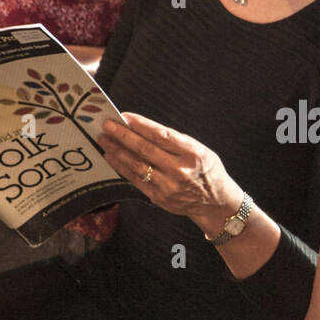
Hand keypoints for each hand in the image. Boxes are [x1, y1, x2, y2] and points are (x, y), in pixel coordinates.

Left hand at [99, 112, 240, 230]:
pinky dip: (121, 167)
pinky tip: (111, 157)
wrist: (214, 202)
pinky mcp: (158, 197)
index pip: (162, 136)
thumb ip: (173, 140)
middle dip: (123, 136)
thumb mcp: (199, 149)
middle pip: (145, 149)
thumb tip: (143, 128)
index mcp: (192, 153)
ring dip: (117, 150)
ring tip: (104, 139)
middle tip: (107, 125)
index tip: (125, 116)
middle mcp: (179, 170)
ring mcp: (167, 186)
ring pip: (136, 165)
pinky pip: (135, 179)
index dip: (141, 125)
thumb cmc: (206, 171)